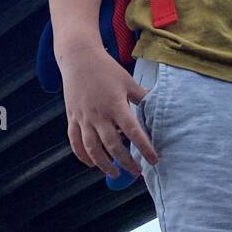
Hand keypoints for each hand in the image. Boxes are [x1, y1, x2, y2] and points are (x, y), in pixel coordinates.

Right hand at [58, 43, 158, 176]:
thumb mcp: (128, 81)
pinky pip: (75, 142)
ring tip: (115, 173)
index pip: (133, 132)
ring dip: (104, 164)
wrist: (79, 57)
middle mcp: (99, 114)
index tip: (153, 160)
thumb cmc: (106, 68)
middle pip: (113, 146)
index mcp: (115, 105)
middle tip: (137, 172)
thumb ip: (142, 96)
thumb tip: (159, 106)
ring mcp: (83, 118)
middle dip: (126, 162)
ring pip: (92, 149)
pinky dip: (83, 156)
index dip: (144, 148)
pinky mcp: (72, 118)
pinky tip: (92, 164)